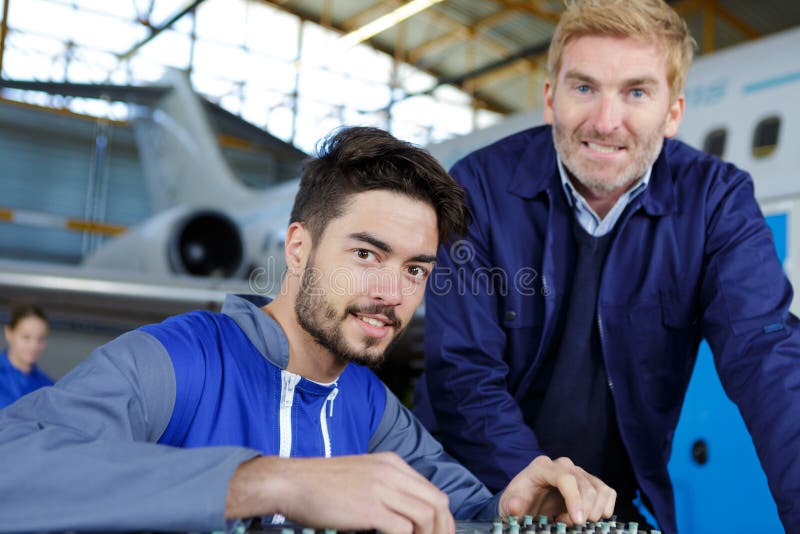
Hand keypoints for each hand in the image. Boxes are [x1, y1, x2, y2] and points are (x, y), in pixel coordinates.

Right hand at [226, 452, 454, 533]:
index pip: (432, 491)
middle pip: (437, 503)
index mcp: (391, 463)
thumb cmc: (319, 483)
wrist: (290, 482)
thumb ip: (385, 487)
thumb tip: (404, 513)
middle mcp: (392, 472)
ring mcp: (382, 489)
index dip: (441, 518)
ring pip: (426, 516)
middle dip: (442, 530)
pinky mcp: (371, 508)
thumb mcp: (361, 474)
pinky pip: (404, 530)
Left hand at [498, 456, 615, 524]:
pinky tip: (591, 518)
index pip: (565, 478)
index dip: (574, 499)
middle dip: (582, 512)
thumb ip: (512, 506)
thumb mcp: (510, 505)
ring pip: (600, 490)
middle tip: (568, 526)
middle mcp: (562, 465)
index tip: (577, 521)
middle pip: (585, 487)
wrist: (526, 502)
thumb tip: (515, 506)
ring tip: (576, 523)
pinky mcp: (590, 482)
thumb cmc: (519, 502)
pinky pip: (608, 493)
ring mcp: (578, 472)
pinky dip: (604, 509)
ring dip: (594, 513)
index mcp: (541, 467)